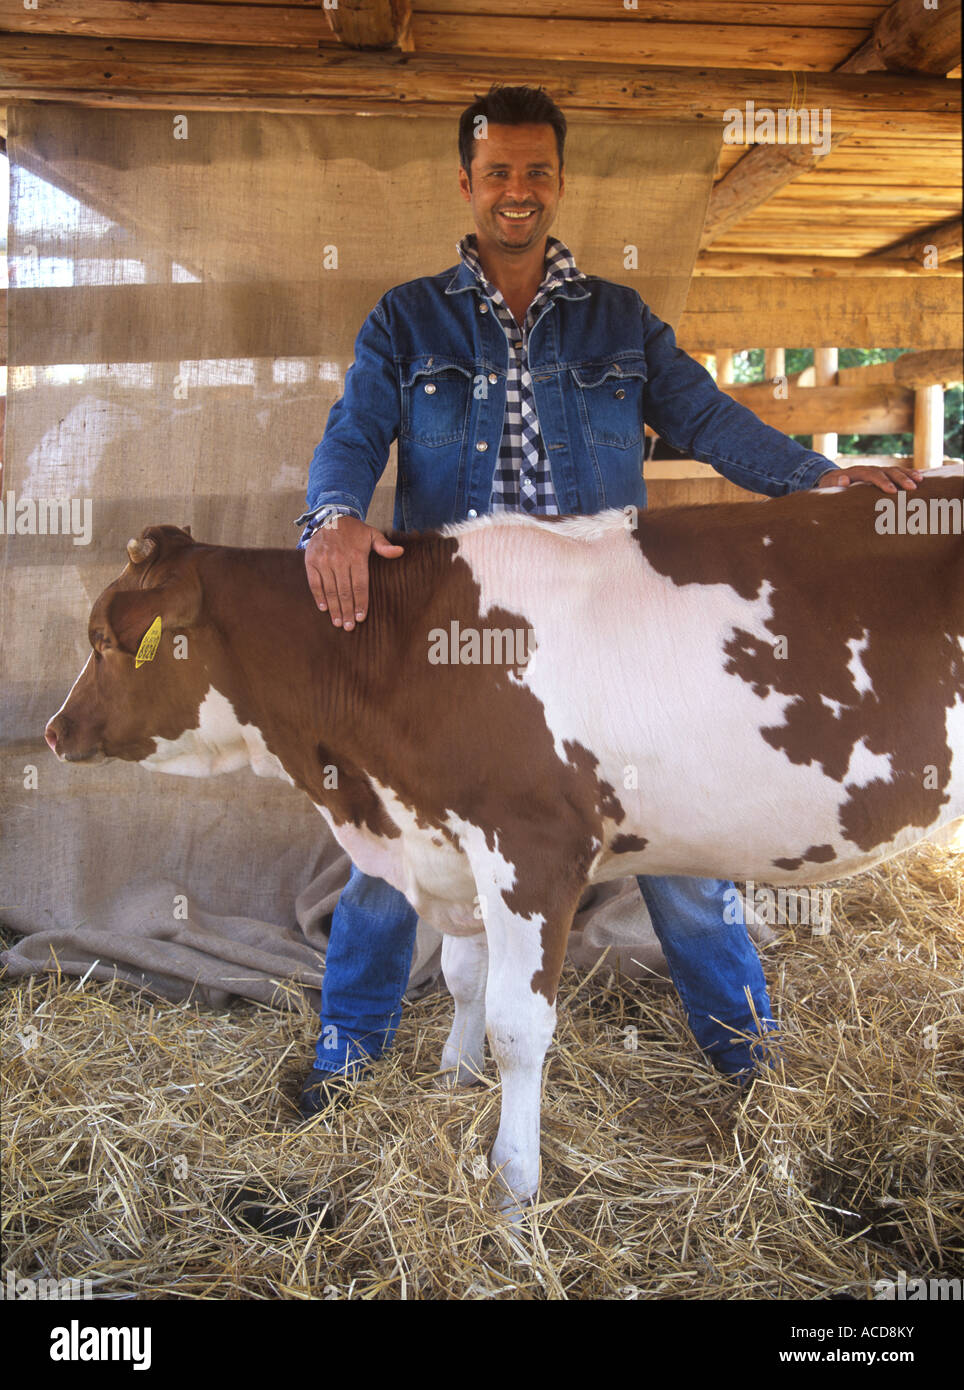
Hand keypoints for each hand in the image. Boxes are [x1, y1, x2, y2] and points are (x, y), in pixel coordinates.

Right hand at [304, 515, 403, 629]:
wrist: (330, 516)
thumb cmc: (354, 531)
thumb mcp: (372, 534)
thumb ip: (384, 546)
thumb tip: (400, 552)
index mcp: (356, 556)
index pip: (360, 585)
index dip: (361, 603)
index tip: (361, 618)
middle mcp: (339, 560)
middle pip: (344, 591)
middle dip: (348, 611)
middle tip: (349, 627)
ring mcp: (323, 561)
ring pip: (330, 589)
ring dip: (334, 608)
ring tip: (338, 622)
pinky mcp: (311, 560)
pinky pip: (315, 582)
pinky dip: (319, 596)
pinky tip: (324, 608)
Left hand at [816, 463, 923, 493]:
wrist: (833, 480)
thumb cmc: (831, 487)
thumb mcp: (829, 486)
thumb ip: (836, 483)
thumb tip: (843, 479)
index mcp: (858, 472)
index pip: (873, 475)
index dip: (883, 482)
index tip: (892, 491)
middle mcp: (870, 469)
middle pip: (887, 471)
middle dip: (900, 479)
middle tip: (912, 488)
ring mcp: (877, 470)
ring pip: (895, 470)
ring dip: (908, 475)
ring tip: (920, 481)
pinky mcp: (883, 473)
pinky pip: (897, 472)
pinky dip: (908, 473)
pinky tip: (921, 477)